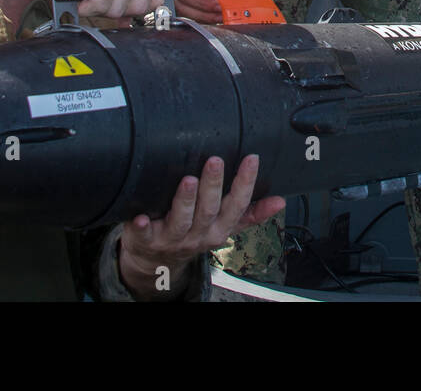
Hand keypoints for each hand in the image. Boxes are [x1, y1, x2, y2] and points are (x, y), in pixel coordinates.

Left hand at [118, 155, 285, 296]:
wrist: (155, 262)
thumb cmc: (192, 234)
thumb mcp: (224, 226)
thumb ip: (250, 213)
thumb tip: (280, 201)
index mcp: (219, 229)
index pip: (237, 205)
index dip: (246, 183)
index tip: (252, 158)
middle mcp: (198, 235)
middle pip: (209, 210)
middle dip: (213, 186)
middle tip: (215, 161)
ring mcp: (172, 239)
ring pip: (181, 221)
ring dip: (185, 201)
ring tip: (188, 180)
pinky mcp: (146, 240)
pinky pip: (144, 235)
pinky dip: (142, 227)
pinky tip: (140, 217)